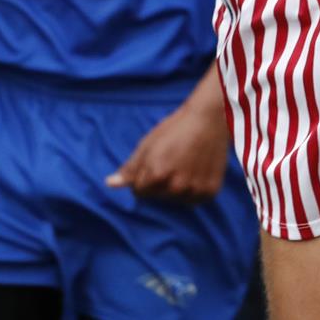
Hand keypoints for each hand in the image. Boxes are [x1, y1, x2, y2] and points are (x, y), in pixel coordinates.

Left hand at [107, 96, 228, 200]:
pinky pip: (194, 200)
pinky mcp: (210, 192)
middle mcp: (176, 186)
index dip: (144, 176)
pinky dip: (194, 190)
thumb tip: (110, 184)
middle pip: (157, 197)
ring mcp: (195, 190)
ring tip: (186, 165)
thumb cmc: (176, 128)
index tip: (157, 161)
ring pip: (175, 200)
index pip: (139, 191)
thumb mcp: (149, 144)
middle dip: (160, 183)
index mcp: (157, 174)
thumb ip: (130, 168)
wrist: (210, 118)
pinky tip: (197, 172)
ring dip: (177, 188)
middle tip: (174, 160)